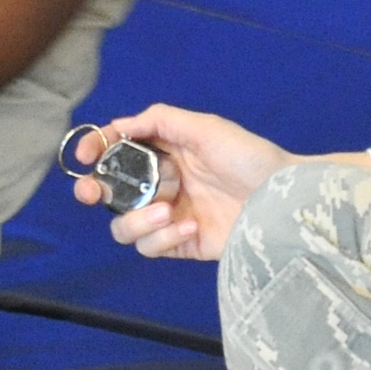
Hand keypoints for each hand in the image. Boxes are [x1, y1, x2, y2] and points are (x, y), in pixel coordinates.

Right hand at [77, 103, 289, 263]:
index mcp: (164, 154)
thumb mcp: (206, 128)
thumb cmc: (252, 158)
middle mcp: (161, 186)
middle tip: (92, 193)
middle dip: (92, 192)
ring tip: (168, 211)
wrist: (285, 200)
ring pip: (124, 226)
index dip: (95, 152)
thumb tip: (119, 124)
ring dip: (137, 220)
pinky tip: (190, 227)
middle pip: (108, 194)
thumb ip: (160, 120)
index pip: (117, 153)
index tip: (85, 156)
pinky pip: (151, 248)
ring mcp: (169, 218)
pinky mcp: (182, 245)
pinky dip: (164, 239)